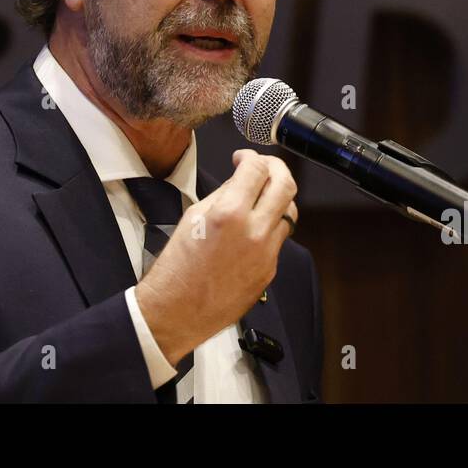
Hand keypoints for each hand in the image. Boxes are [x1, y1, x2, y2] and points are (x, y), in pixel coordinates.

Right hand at [134, 149, 298, 365]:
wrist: (177, 310)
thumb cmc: (177, 267)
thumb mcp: (193, 217)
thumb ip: (223, 194)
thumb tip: (240, 179)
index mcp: (230, 214)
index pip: (257, 169)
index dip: (250, 156)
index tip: (243, 158)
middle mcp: (255, 232)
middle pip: (286, 185)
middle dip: (276, 167)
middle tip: (263, 166)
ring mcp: (267, 254)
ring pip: (290, 212)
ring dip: (278, 198)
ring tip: (260, 197)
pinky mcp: (270, 271)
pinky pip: (279, 239)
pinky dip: (269, 226)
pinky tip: (252, 228)